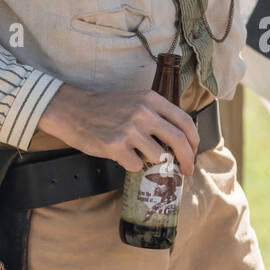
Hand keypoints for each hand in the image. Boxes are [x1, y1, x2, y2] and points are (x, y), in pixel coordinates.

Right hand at [38, 85, 199, 175]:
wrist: (74, 111)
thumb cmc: (106, 109)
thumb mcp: (135, 101)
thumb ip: (156, 115)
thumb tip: (180, 141)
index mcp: (151, 99)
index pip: (185, 121)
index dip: (194, 140)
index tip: (194, 152)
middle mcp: (143, 113)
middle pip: (178, 141)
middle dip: (187, 160)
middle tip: (186, 170)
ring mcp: (130, 130)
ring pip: (157, 156)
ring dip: (150, 160)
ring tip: (135, 151)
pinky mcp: (116, 146)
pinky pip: (136, 165)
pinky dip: (131, 164)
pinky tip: (120, 153)